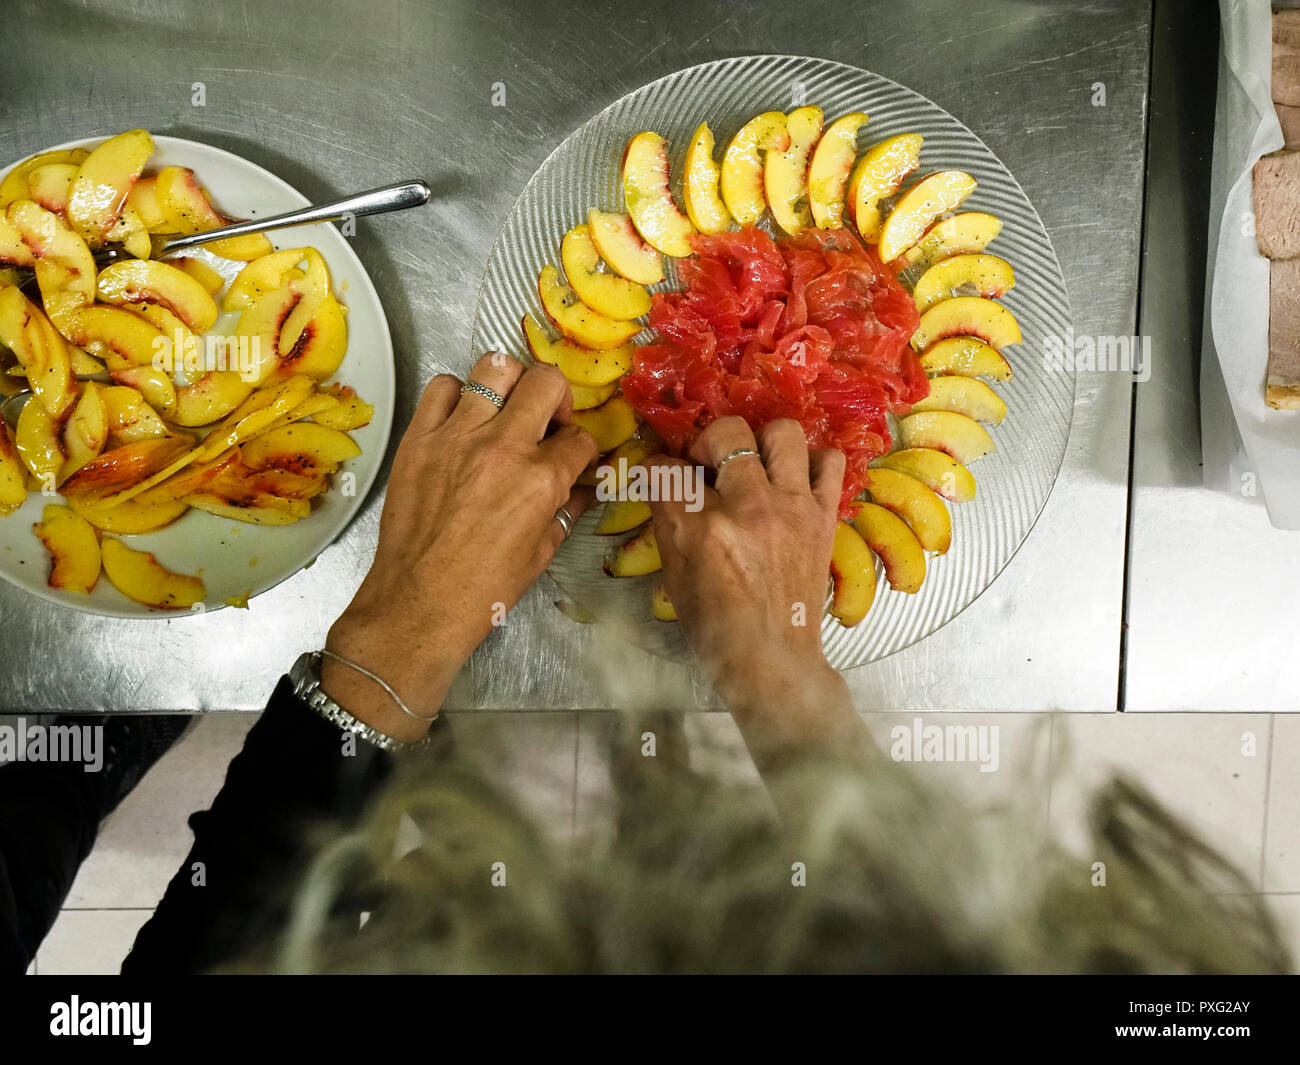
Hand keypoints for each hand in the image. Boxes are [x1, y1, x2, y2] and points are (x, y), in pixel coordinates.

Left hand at [323, 353, 596, 741]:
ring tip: (505, 410)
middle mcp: (503, 448)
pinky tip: (462, 419)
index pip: (580, 439)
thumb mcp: (542, 553)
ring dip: (510, 386)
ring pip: (495, 368)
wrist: (419, 603)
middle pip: (546, 382)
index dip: (582, 448)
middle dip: (557, 398)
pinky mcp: (419, 438)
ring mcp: (457, 437)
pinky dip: (457, 395)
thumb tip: (583, 488)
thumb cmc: (485, 589)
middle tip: (547, 421)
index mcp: (541, 481)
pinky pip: (441, 386)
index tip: (573, 457)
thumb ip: (566, 510)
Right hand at [648, 417, 868, 764]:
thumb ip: (669, 519)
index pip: (668, 467)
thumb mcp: (674, 573)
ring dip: (762, 443)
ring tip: (755, 466)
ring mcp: (791, 508)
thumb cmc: (714, 624)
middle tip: (709, 466)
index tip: (666, 475)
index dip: (661, 466)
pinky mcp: (823, 516)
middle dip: (708, 442)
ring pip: (783, 433)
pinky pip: (829, 462)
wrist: (771, 657)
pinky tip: (793, 482)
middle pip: (726, 432)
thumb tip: (665, 478)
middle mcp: (747, 508)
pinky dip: (811, 464)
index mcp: (700, 528)